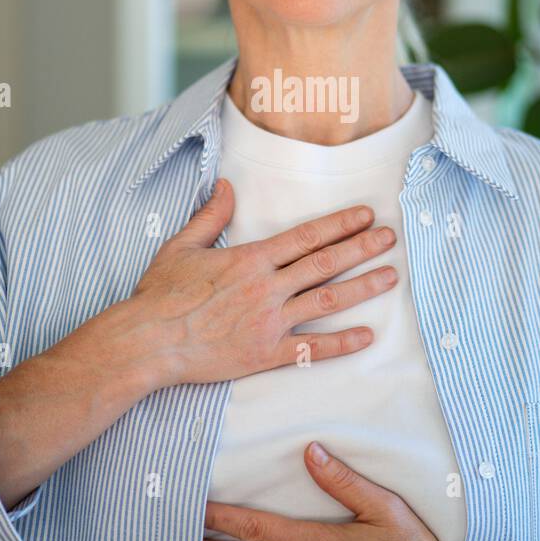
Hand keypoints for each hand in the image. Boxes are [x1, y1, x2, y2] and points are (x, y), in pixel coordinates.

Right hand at [93, 180, 397, 389]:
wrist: (149, 341)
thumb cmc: (161, 294)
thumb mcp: (182, 246)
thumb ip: (211, 216)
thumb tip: (228, 186)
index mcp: (250, 259)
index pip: (306, 236)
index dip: (340, 224)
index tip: (365, 215)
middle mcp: (267, 288)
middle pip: (325, 264)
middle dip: (362, 248)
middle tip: (390, 238)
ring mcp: (270, 322)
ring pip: (327, 302)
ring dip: (362, 288)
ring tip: (390, 276)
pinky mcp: (266, 354)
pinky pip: (312, 349)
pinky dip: (341, 343)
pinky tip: (367, 337)